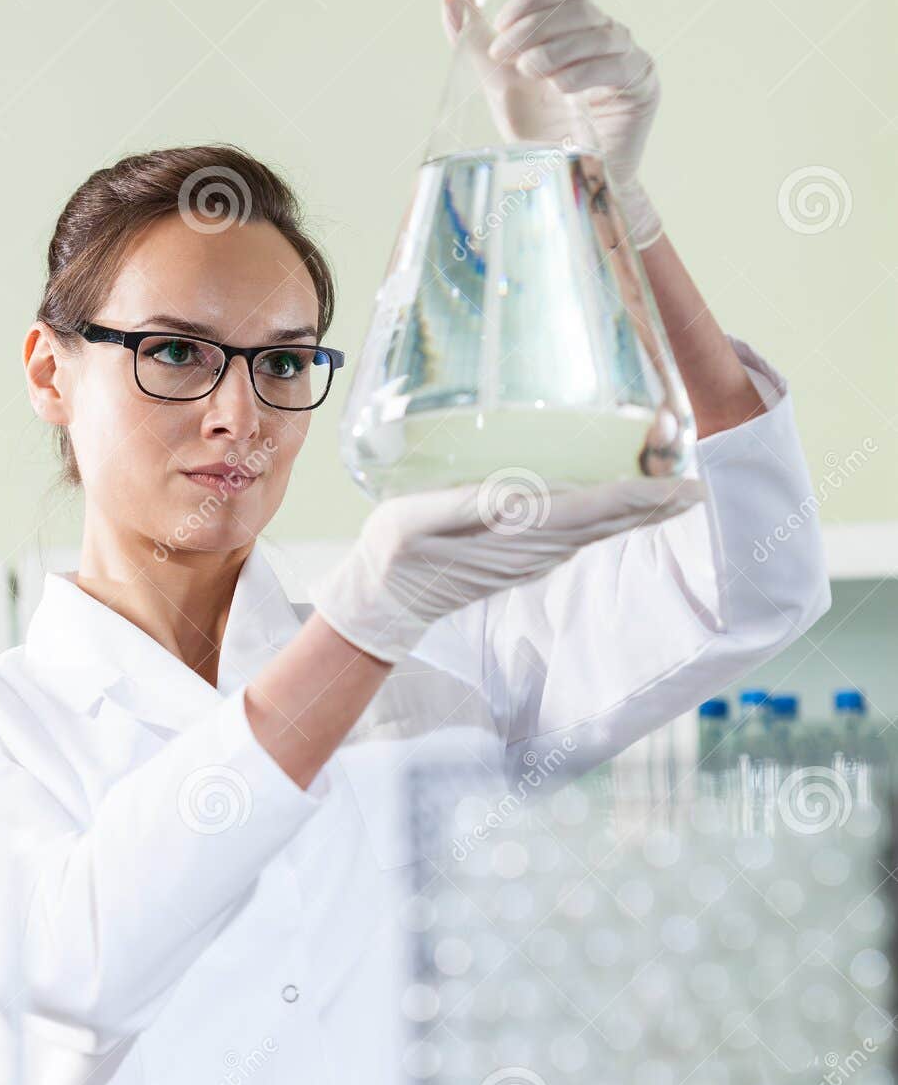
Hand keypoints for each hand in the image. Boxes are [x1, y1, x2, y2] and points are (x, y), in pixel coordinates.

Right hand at [310, 475, 704, 664]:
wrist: (382, 602)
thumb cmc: (392, 554)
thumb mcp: (415, 520)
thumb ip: (467, 505)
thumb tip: (520, 493)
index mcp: (518, 534)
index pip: (596, 510)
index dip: (645, 497)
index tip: (688, 487)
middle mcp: (538, 549)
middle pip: (612, 521)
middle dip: (658, 503)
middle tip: (702, 482)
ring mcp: (534, 557)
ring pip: (602, 529)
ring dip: (640, 510)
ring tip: (677, 486)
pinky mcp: (524, 556)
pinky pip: (581, 532)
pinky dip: (612, 516)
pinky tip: (624, 501)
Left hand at [443, 0, 662, 248]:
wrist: (569, 184)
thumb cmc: (540, 135)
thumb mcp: (501, 85)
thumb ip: (478, 44)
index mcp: (577, 29)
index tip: (500, 27)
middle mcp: (607, 36)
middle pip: (578, 6)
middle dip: (534, 26)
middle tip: (504, 55)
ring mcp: (628, 58)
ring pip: (596, 32)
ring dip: (554, 49)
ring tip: (528, 73)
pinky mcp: (642, 86)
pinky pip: (615, 65)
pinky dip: (582, 72)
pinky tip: (560, 88)